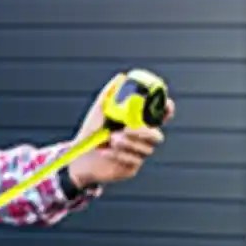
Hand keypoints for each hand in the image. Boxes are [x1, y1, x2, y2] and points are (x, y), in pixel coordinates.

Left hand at [68, 72, 175, 187]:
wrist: (78, 156)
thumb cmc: (91, 132)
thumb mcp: (98, 111)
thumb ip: (109, 94)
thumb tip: (120, 77)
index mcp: (137, 122)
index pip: (160, 116)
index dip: (167, 110)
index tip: (166, 105)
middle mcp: (140, 138)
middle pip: (156, 136)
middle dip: (144, 132)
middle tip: (126, 129)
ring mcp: (138, 153)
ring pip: (146, 150)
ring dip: (128, 144)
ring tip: (111, 140)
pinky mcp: (131, 167)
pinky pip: (134, 161)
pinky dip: (119, 155)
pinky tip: (105, 152)